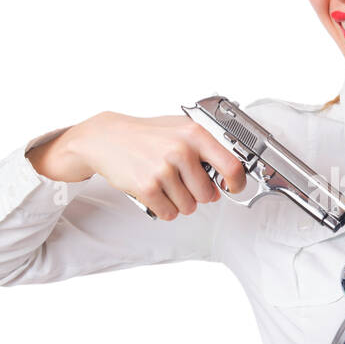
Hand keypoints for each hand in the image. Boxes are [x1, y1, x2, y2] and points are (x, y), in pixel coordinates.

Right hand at [28, 111, 247, 218]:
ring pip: (188, 207)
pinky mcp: (147, 187)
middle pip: (207, 195)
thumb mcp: (180, 130)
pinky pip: (169, 213)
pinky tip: (155, 192)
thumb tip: (224, 181)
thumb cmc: (146, 135)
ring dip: (178, 202)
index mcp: (194, 134)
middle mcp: (181, 150)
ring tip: (164, 183)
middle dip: (197, 194)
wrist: (107, 138)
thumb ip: (205, 152)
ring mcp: (163, 169)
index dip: (237, 184)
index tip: (233, 188)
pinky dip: (163, 208)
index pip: (231, 167)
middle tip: (181, 182)